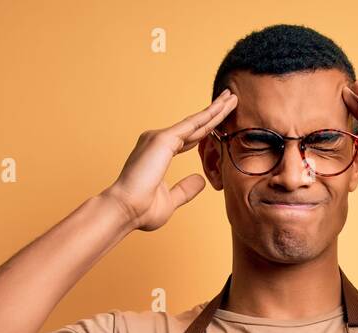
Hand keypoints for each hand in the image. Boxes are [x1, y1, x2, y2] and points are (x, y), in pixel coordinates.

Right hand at [101, 90, 238, 231]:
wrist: (125, 210)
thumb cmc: (141, 210)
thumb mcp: (170, 200)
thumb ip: (185, 189)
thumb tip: (201, 181)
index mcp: (159, 153)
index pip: (189, 138)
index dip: (206, 130)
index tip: (219, 123)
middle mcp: (158, 140)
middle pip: (194, 126)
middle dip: (213, 113)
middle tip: (230, 99)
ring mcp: (160, 138)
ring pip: (196, 121)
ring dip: (215, 109)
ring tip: (231, 97)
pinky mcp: (164, 139)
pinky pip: (193, 124)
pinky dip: (209, 114)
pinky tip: (223, 106)